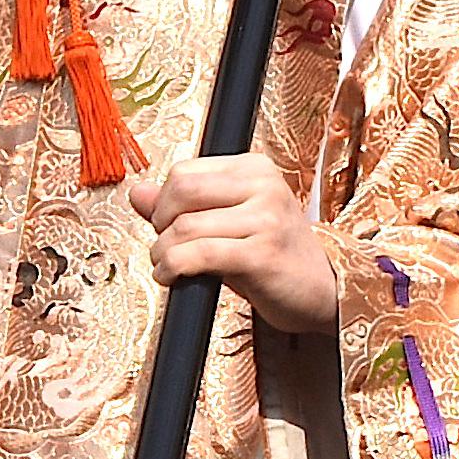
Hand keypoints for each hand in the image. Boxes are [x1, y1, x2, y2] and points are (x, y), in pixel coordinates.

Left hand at [127, 153, 338, 334]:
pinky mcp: (262, 253)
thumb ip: (184, 206)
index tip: (167, 226)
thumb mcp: (227, 221)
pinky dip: (173, 268)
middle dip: (160, 223)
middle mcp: (263, 186)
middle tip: (165, 246)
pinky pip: (198, 254)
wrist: (321, 290)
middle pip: (181, 190)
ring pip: (185, 226)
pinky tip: (172, 277)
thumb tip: (137, 192)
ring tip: (168, 267)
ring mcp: (266, 219)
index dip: (163, 202)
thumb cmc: (272, 256)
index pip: (184, 172)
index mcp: (254, 168)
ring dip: (163, 253)